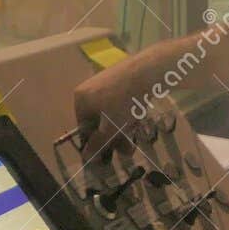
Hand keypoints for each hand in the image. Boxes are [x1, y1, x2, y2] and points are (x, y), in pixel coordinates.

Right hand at [71, 35, 196, 160]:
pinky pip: (119, 102)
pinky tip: (137, 118)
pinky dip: (127, 114)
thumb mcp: (111, 128)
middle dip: (113, 138)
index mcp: (81, 99)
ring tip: (134, 137)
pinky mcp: (120, 78)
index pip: (83, 128)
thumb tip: (87, 158)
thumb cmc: (124, 102)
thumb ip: (98, 144)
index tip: (107, 158)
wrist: (147, 72)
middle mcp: (89, 89)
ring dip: (122, 128)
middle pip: (98, 121)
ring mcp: (105, 82)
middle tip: (127, 150)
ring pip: (111, 113)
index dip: (96, 145)